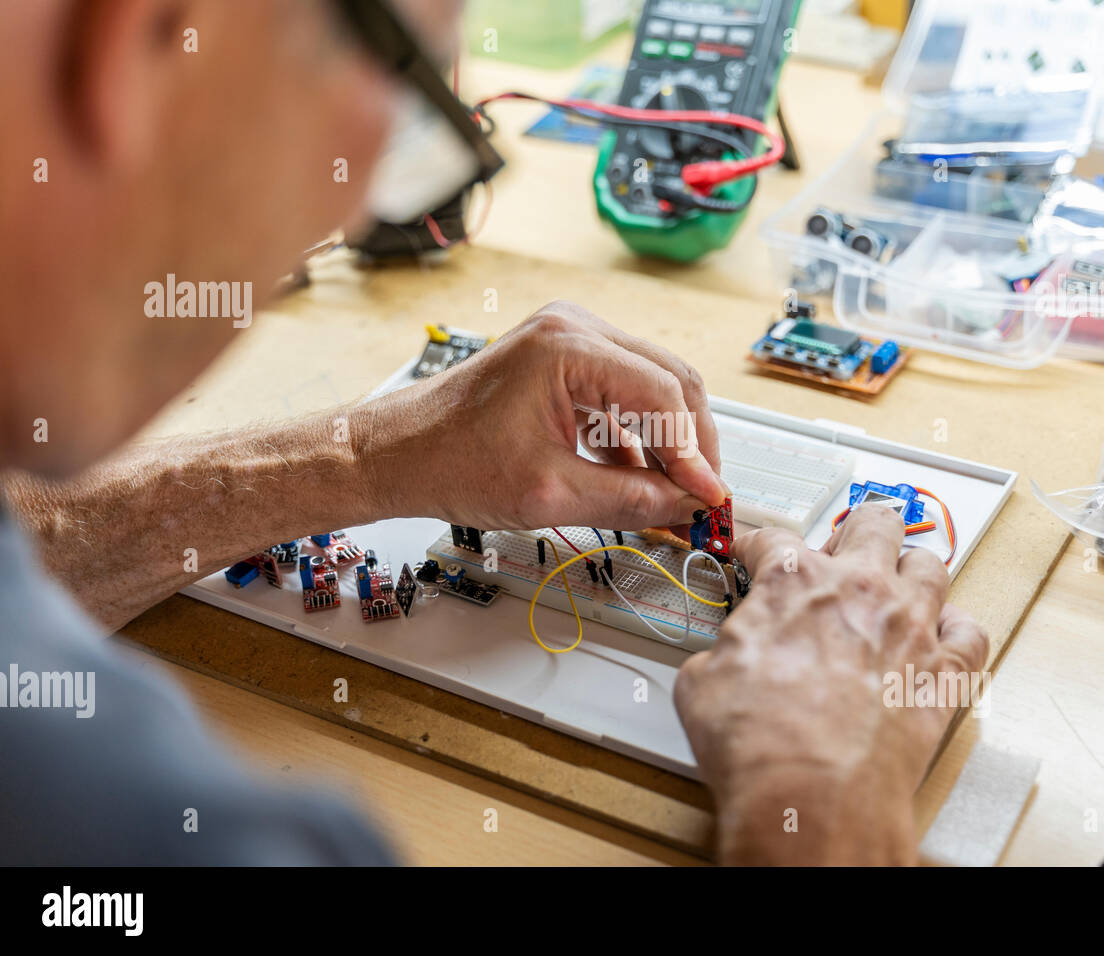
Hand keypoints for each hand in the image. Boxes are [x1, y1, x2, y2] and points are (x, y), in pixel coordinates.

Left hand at [355, 301, 726, 530]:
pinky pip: (623, 394)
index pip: (664, 395)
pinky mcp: (563, 361)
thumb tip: (685, 506)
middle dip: (693, 443)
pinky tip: (643, 479)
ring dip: (669, 441)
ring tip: (677, 494)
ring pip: (653, 387)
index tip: (710, 497)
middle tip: (703, 496)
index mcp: (568, 347)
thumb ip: (629, 499)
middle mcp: (574, 328)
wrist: (393, 453)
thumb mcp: (548, 494)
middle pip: (670, 382)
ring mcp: (569, 340)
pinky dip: (639, 437)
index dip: (695, 453)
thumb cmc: (446, 460)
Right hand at [674, 504, 988, 864]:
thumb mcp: (700, 681)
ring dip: (911, 570)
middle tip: (841, 552)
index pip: (774, 539)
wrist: (813, 794)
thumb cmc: (760, 742)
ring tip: (897, 584)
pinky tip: (942, 636)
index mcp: (795, 583)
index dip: (757, 544)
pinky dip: (958, 630)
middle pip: (874, 523)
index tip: (755, 552)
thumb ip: (720, 651)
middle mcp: (860, 591)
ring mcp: (910, 627)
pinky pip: (971, 632)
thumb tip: (719, 659)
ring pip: (930, 565)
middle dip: (855, 531)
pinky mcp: (943, 674)